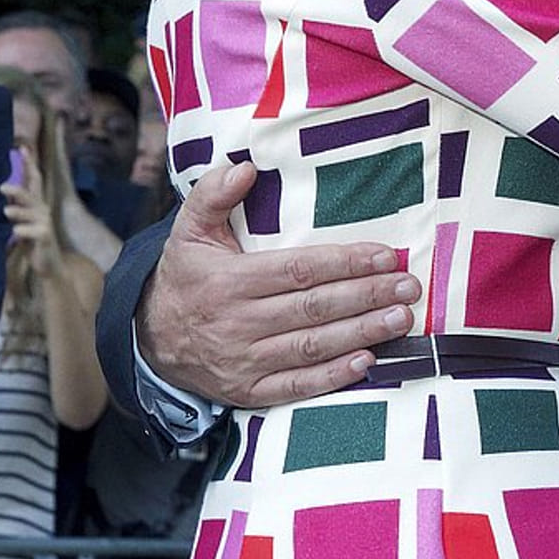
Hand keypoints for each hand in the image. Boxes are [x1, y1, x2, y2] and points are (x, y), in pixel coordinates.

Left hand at [2, 144, 61, 279]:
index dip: (29, 164)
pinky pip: (34, 232)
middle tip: (2, 187)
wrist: (50, 264)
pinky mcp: (45, 237)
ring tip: (5, 211)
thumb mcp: (24, 220)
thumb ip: (17, 204)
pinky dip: (24, 230)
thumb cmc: (34, 239)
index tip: (23, 148)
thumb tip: (5, 187)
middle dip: (18, 191)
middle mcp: (43, 210)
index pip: (33, 180)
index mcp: (37, 204)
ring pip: (31, 214)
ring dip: (19, 212)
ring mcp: (45, 224)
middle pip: (31, 195)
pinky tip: (16, 231)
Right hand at [138, 162, 423, 408]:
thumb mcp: (188, 230)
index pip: (297, 270)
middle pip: (313, 308)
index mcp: (228, 281)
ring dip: (361, 333)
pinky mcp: (249, 391)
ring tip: (400, 319)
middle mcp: (238, 323)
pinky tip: (366, 362)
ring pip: (311, 346)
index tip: (385, 255)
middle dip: (366, 296)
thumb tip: (244, 167)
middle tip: (408, 287)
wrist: (150, 338)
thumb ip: (213, 195)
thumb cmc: (185, 276)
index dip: (344, 262)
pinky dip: (332, 377)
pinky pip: (295, 386)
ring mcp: (244, 362)